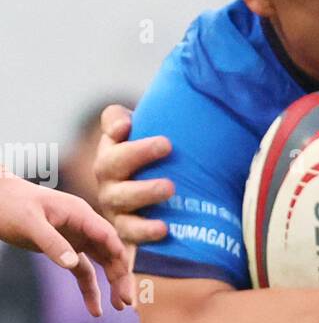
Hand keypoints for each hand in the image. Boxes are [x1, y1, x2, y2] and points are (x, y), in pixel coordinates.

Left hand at [0, 172, 131, 314]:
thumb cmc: (10, 204)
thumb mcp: (29, 223)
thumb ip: (52, 243)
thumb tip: (72, 264)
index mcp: (80, 214)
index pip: (110, 238)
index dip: (121, 261)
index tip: (125, 285)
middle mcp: (83, 226)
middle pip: (111, 253)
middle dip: (121, 277)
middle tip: (126, 303)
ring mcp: (76, 237)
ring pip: (102, 263)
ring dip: (111, 284)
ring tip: (118, 307)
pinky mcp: (66, 248)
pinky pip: (83, 271)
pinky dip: (90, 288)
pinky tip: (94, 308)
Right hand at [95, 103, 174, 245]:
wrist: (169, 214)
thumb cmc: (168, 170)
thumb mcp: (169, 143)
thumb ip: (176, 119)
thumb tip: (204, 90)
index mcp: (118, 146)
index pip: (112, 127)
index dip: (115, 124)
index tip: (128, 123)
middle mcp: (110, 174)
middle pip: (111, 162)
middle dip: (138, 153)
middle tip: (166, 145)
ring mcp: (115, 204)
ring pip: (120, 197)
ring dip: (144, 191)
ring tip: (169, 187)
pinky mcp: (125, 231)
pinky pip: (130, 232)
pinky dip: (145, 230)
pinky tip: (164, 229)